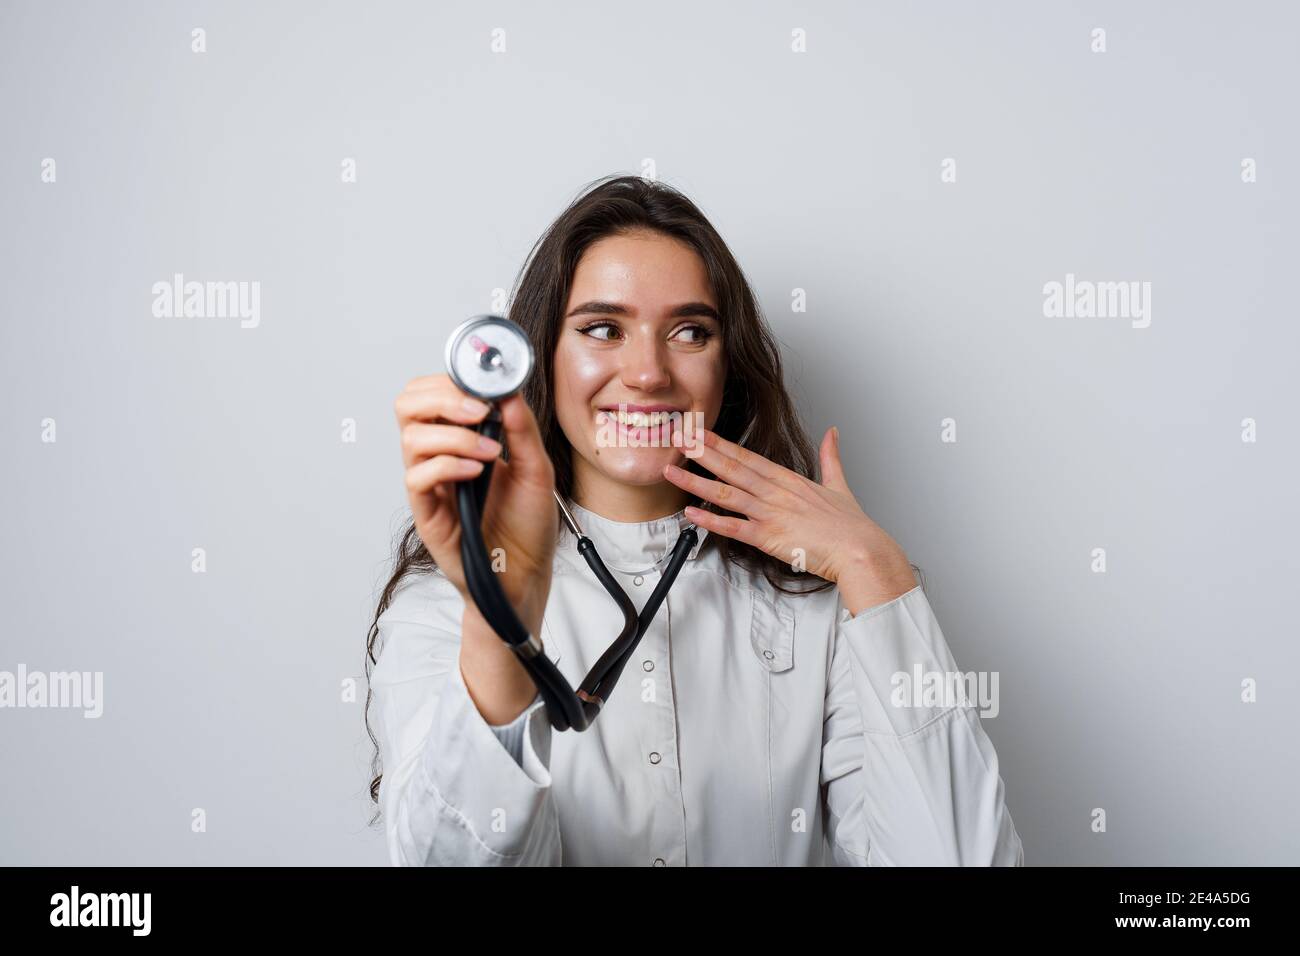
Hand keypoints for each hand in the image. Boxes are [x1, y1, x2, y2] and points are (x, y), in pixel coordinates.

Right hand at [394, 375, 557, 625]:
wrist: (525, 574)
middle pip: (408, 406)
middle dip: (441, 397)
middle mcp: (439, 456)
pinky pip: (417, 478)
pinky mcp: (427, 513)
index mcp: (461, 439)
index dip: (449, 381)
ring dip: (454, 436)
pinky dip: (447, 466)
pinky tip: (475, 472)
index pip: (432, 393)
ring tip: (490, 452)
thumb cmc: (527, 525)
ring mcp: (431, 484)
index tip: (484, 386)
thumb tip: (509, 393)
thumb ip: (522, 430)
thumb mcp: (537, 469)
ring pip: (412, 439)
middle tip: (478, 410)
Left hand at [661, 425, 916, 614]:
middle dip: (701, 452)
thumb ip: (831, 456)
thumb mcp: (839, 483)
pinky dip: (711, 521)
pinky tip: (692, 513)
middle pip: (732, 467)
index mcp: (789, 479)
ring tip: (673, 470)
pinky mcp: (770, 538)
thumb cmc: (851, 525)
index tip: (700, 431)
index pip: (747, 455)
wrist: (860, 550)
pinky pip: (734, 528)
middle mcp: (776, 492)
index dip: (721, 442)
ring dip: (697, 481)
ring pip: (727, 493)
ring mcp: (771, 513)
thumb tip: (833, 432)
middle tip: (677, 438)